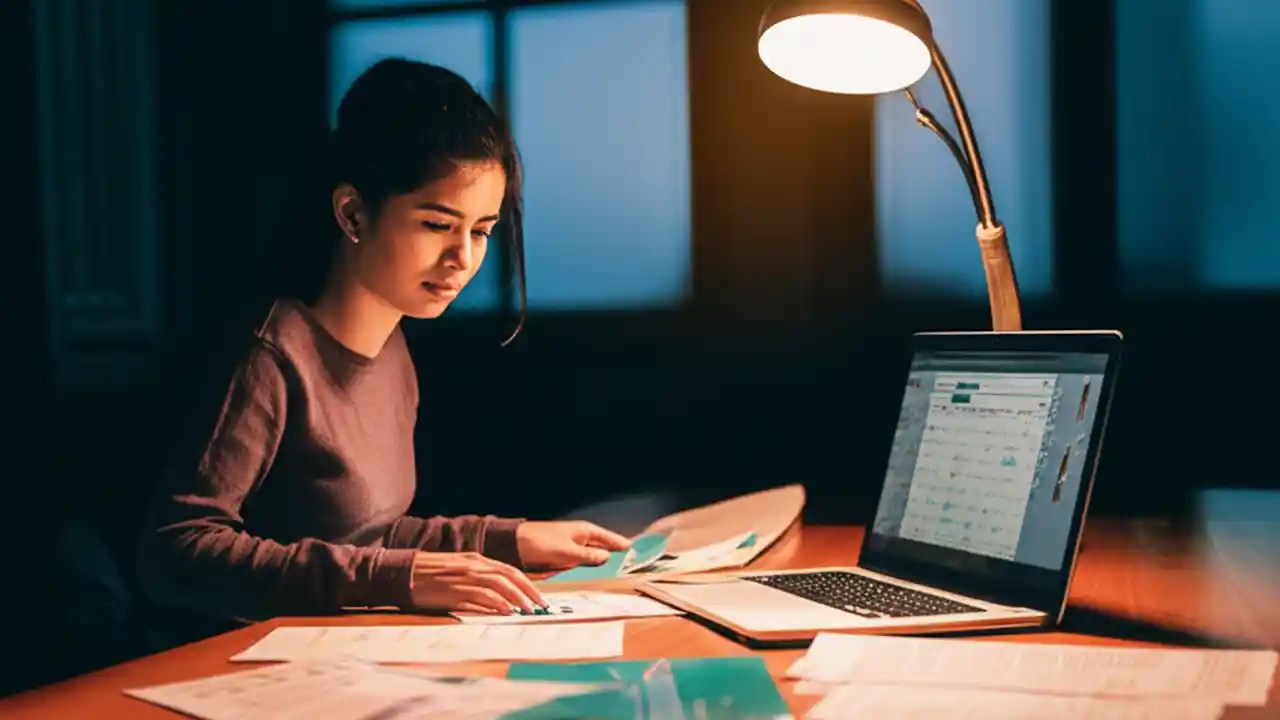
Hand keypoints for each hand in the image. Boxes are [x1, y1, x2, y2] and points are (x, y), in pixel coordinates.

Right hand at [409, 551, 547, 613]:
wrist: (405, 572)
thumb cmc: (431, 574)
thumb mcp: (459, 571)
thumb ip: (479, 580)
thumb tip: (499, 599)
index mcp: (477, 559)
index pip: (510, 570)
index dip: (527, 584)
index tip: (538, 597)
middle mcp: (475, 565)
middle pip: (511, 576)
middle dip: (529, 591)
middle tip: (541, 606)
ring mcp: (466, 576)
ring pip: (501, 584)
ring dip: (517, 598)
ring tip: (528, 610)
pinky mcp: (456, 588)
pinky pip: (483, 595)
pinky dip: (497, 603)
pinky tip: (507, 611)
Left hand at [516, 521, 630, 569]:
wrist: (514, 545)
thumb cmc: (540, 543)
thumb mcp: (566, 552)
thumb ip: (587, 556)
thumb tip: (607, 557)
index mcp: (584, 531)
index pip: (609, 538)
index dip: (621, 544)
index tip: (636, 551)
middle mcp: (580, 537)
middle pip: (602, 547)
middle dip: (614, 555)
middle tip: (630, 566)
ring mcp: (571, 546)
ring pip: (592, 556)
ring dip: (600, 564)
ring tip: (616, 574)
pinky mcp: (563, 555)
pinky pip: (581, 562)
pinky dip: (587, 567)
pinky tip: (591, 577)